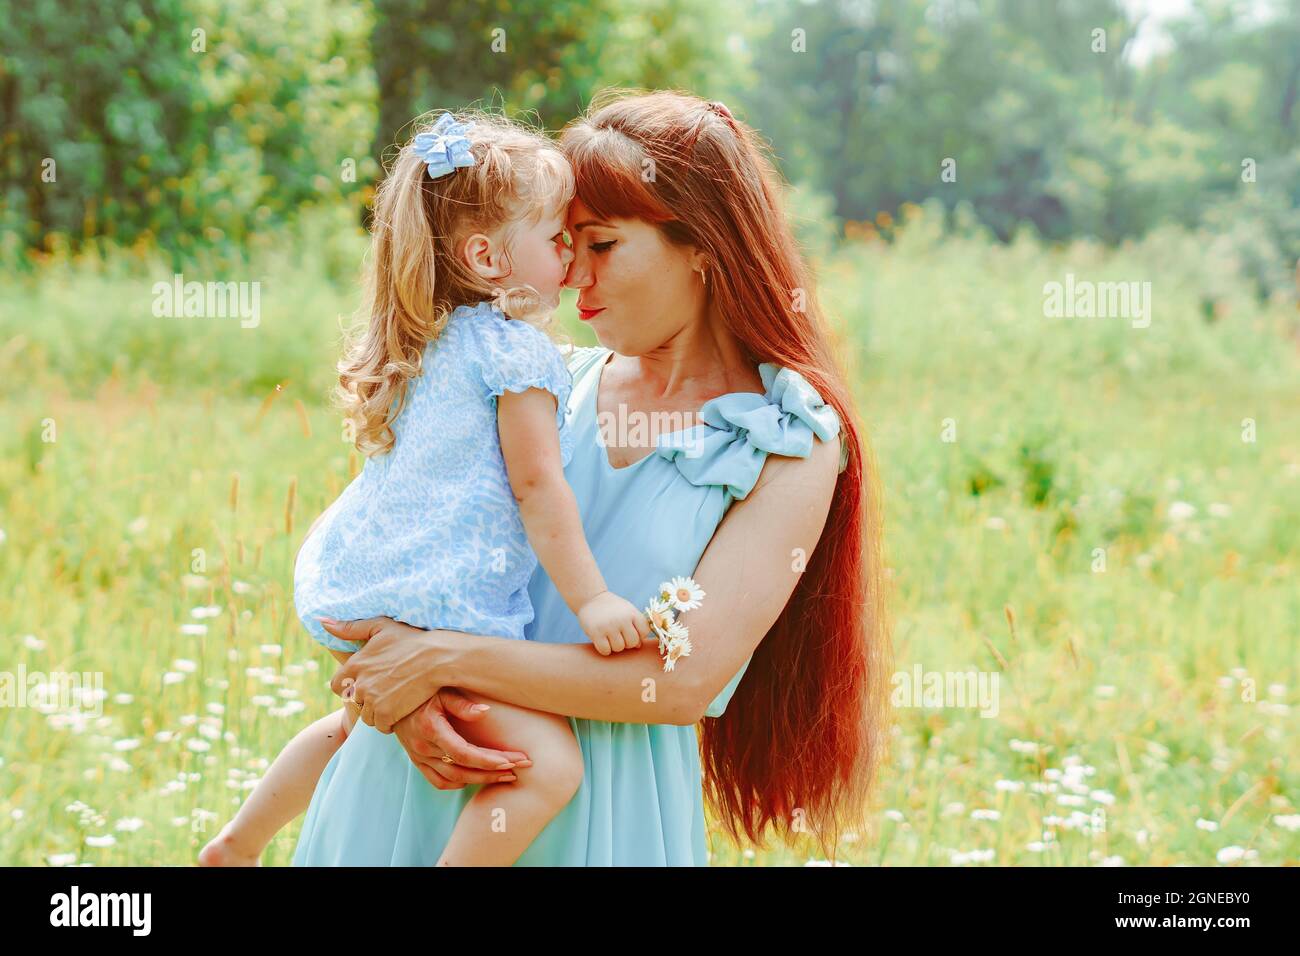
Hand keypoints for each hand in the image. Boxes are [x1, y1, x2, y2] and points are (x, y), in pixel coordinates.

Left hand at [323, 616, 450, 732]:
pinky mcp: (387, 714)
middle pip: (354, 701)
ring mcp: (372, 700)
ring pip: (367, 716)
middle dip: (366, 699)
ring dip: (378, 712)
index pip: (335, 684)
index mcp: (355, 664)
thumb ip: (351, 627)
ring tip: (395, 700)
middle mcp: (360, 684)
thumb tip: (322, 622)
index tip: (364, 683)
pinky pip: (381, 726)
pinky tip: (401, 710)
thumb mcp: (381, 627)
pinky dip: (389, 722)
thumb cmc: (412, 640)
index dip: (349, 685)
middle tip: (385, 691)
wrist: (437, 659)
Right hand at [392, 691, 532, 790]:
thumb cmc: (421, 688)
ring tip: (506, 776)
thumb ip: (462, 703)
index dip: (488, 760)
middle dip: (493, 772)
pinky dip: (457, 783)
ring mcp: (418, 756)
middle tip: (519, 769)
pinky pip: (438, 781)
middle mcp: (423, 747)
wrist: (389, 696)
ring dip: (480, 780)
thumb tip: (485, 711)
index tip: (512, 761)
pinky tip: (475, 778)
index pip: (464, 753)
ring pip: (452, 779)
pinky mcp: (416, 760)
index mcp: (431, 729)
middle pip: (462, 770)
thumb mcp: (441, 689)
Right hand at [576, 591, 651, 655]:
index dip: (639, 635)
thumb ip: (636, 626)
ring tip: (609, 637)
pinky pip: (605, 650)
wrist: (591, 598)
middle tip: (619, 636)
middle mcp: (622, 619)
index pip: (644, 632)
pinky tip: (602, 641)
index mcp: (632, 613)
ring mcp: (608, 626)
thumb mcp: (627, 610)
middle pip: (632, 642)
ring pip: (619, 648)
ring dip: (614, 646)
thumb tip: (638, 646)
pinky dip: (604, 649)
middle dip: (627, 642)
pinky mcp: (595, 632)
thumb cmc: (612, 608)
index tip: (630, 631)